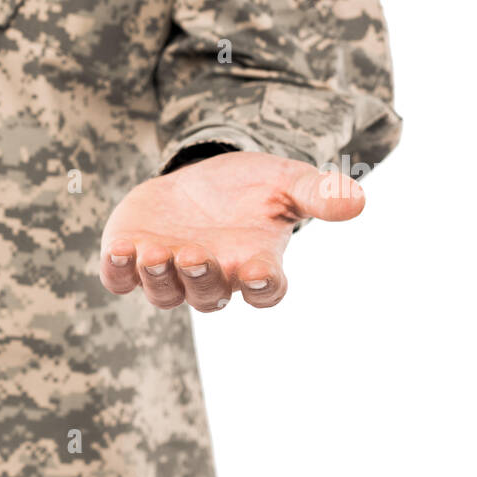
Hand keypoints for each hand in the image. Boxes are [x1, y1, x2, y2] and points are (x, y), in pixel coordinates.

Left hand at [99, 151, 363, 310]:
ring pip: (164, 293)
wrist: (202, 181)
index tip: (259, 273)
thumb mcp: (288, 183)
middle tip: (197, 255)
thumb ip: (318, 194)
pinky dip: (118, 270)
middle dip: (201, 278)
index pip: (264, 290)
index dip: (261, 286)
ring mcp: (170, 273)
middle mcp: (213, 278)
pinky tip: (118, 249)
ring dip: (159, 277)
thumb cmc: (253, 189)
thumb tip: (357, 200)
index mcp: (255, 266)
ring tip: (157, 253)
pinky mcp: (133, 260)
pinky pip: (121, 279)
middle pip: (208, 295)